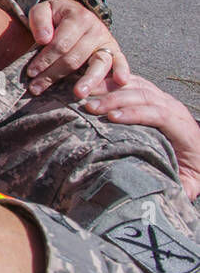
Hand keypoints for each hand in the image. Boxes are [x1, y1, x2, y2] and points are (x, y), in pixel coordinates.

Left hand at [25, 0, 129, 95]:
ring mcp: (107, 41)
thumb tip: (44, 39)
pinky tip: (120, 81)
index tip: (31, 72)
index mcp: (78, 18)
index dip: (44, 59)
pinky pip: (121, 61)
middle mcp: (96, 29)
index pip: (60, 44)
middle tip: (37, 88)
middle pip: (74, 58)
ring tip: (78, 94)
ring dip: (88, 80)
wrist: (76, 11)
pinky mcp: (115, 51)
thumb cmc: (56, 15)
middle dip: (54, 74)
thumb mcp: (43, 10)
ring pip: (98, 63)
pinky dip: (121, 71)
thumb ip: (39, 21)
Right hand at [83, 76, 199, 200]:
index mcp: (184, 129)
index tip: (112, 118)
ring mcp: (163, 98)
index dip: (136, 114)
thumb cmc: (192, 168)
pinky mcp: (153, 94)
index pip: (160, 115)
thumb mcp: (191, 181)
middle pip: (145, 96)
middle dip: (116, 99)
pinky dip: (111, 81)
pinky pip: (132, 81)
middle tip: (90, 107)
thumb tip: (162, 191)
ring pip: (136, 85)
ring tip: (84, 95)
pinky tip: (93, 85)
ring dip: (109, 89)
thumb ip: (181, 186)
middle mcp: (174, 108)